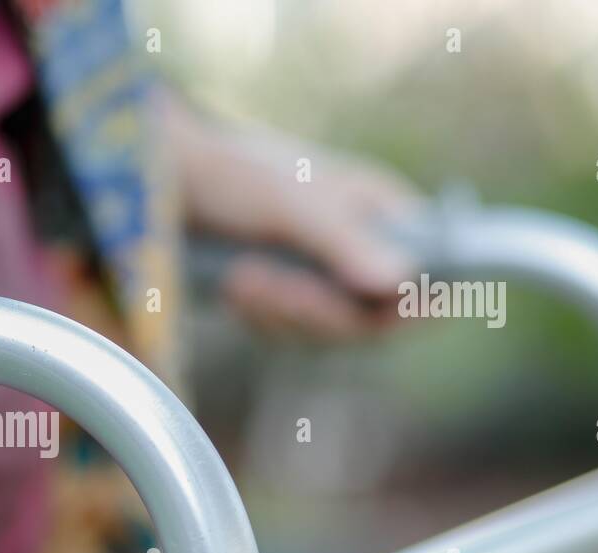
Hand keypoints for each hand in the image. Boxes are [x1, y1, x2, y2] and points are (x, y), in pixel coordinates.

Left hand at [168, 97, 419, 338]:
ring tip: (238, 277)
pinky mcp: (283, 298)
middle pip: (373, 319)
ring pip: (325, 333)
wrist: (165, 183)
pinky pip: (287, 333)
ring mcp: (322, 277)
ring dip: (279, 314)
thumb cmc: (234, 173)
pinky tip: (232, 287)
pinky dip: (259, 317)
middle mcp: (361, 249)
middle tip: (264, 283)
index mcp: (383, 213)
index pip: (433, 275)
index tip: (378, 317)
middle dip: (317, 312)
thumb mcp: (292, 203)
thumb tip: (403, 282)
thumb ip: (346, 243)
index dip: (416, 304)